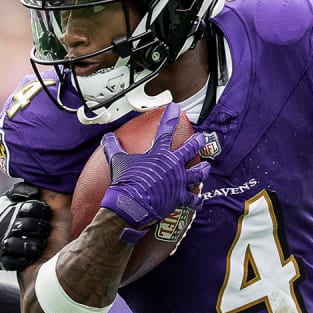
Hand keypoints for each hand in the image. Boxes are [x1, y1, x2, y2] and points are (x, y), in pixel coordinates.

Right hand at [0, 184, 52, 273]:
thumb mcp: (6, 199)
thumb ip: (21, 191)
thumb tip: (36, 191)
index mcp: (12, 210)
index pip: (35, 207)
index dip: (43, 210)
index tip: (45, 213)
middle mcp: (8, 226)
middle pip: (31, 226)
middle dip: (41, 228)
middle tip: (44, 230)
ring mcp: (3, 244)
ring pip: (23, 246)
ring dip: (33, 246)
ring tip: (38, 245)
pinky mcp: (0, 259)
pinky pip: (14, 263)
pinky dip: (22, 261)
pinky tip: (28, 258)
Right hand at [99, 104, 210, 240]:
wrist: (130, 204)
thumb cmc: (125, 182)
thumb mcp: (117, 160)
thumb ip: (113, 146)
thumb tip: (106, 137)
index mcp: (159, 154)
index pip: (166, 129)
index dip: (171, 116)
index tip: (175, 108)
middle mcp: (173, 165)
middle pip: (190, 148)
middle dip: (197, 141)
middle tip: (201, 138)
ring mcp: (178, 181)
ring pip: (198, 173)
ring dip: (203, 169)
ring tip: (205, 167)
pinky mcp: (179, 197)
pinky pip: (192, 199)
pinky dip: (196, 200)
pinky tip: (198, 201)